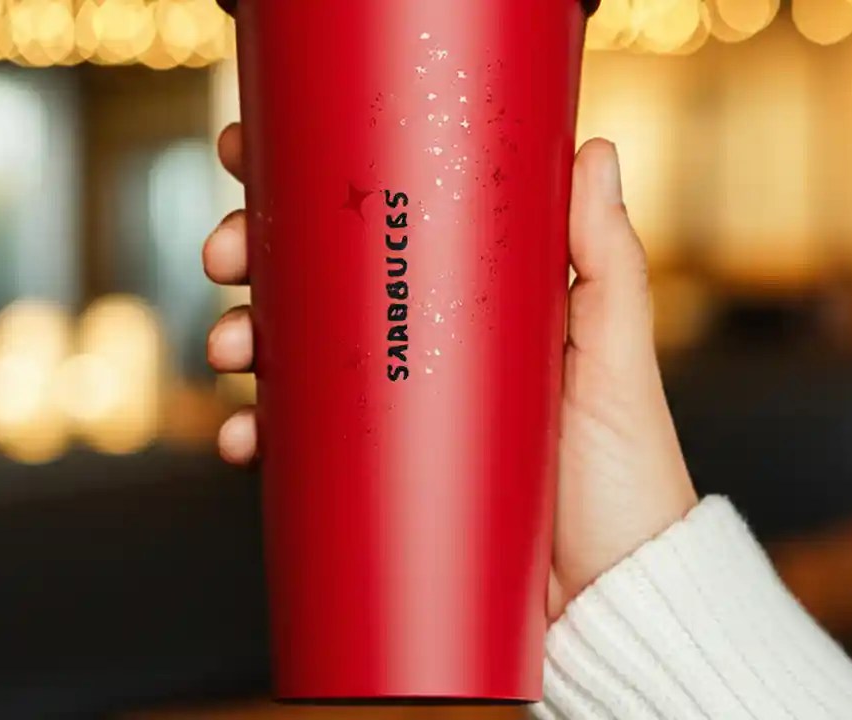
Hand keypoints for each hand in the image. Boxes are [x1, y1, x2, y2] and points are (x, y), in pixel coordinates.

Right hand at [205, 124, 696, 621]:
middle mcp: (423, 343)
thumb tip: (596, 151)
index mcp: (472, 299)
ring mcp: (394, 409)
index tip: (254, 156)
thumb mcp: (618, 358)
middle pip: (319, 279)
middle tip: (224, 253)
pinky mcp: (376, 474)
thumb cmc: (627, 476)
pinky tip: (244, 437)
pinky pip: (299, 442)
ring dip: (241, 336)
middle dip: (253, 254)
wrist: (611, 598)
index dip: (309, 186)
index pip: (383, 222)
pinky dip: (257, 432)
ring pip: (295, 353)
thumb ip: (608, 263)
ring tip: (228, 347)